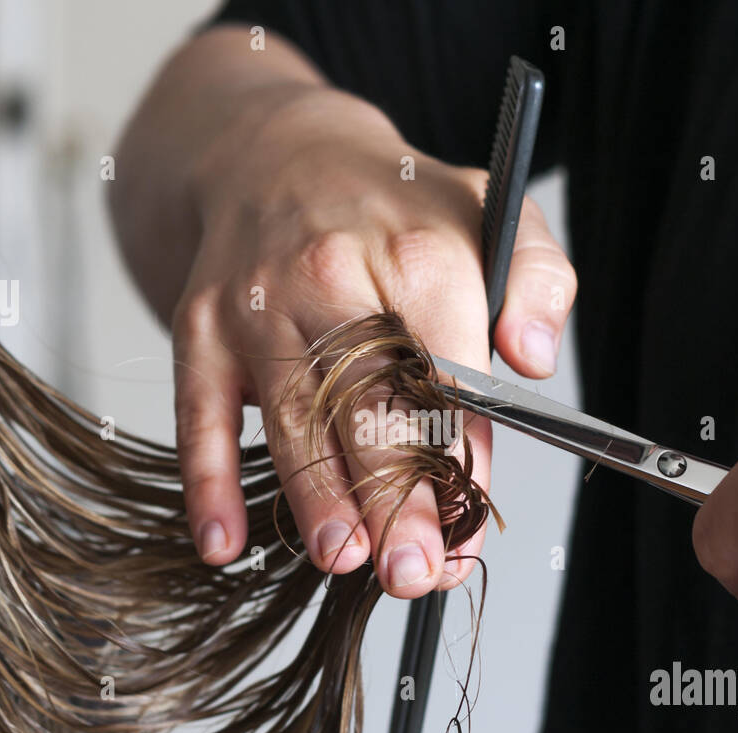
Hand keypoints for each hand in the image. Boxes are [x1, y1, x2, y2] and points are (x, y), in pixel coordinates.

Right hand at [174, 87, 576, 596]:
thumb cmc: (396, 209)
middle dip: (394, 497)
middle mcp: (329, 275)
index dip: (459, 453)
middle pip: (368, 403)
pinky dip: (208, 481)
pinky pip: (198, 412)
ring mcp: (257, 306)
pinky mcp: (201, 329)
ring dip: (314, 496)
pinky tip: (224, 543)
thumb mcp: (493, 211)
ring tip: (342, 560)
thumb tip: (533, 361)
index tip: (470, 521)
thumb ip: (538, 281)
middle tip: (413, 572)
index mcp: (415, 253)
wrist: (278, 155)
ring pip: (289, 415)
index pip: (446, 372)